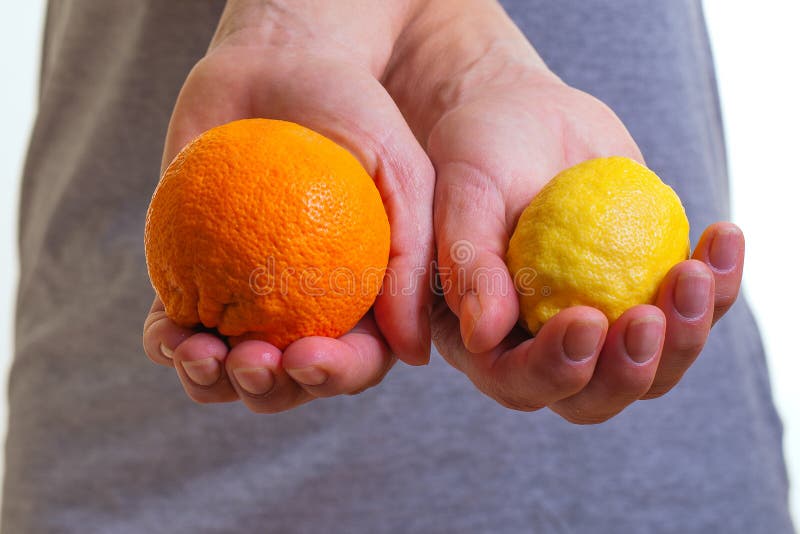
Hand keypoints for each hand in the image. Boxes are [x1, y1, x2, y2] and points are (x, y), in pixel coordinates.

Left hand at [142, 0, 434, 411]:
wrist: (278, 63)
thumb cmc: (351, 112)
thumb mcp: (402, 172)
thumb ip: (412, 257)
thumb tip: (416, 356)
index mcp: (360, 300)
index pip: (356, 361)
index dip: (334, 376)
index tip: (307, 354)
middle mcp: (304, 308)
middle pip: (289, 380)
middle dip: (268, 389)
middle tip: (250, 359)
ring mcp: (247, 295)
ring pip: (227, 369)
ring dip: (211, 381)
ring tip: (199, 351)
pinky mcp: (194, 273)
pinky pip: (175, 325)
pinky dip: (166, 341)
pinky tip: (165, 332)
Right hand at [383, 1, 744, 421]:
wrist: (529, 115)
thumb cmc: (481, 151)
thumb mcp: (466, 195)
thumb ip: (467, 261)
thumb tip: (482, 335)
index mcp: (485, 338)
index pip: (516, 379)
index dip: (554, 368)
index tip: (585, 319)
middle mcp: (543, 343)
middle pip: (592, 397)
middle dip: (628, 371)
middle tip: (649, 317)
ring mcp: (601, 323)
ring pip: (652, 368)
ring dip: (686, 335)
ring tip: (696, 272)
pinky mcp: (645, 291)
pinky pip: (690, 310)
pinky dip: (718, 285)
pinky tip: (722, 239)